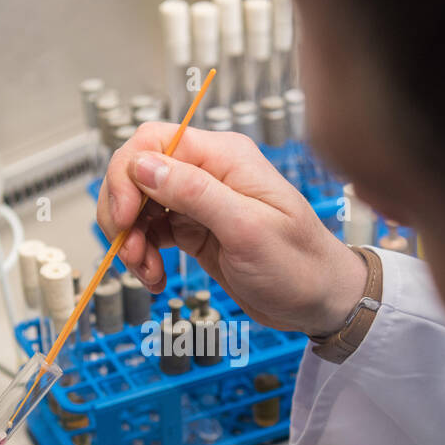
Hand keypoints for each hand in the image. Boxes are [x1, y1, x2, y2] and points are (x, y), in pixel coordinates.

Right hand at [97, 122, 368, 337]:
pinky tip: (154, 278)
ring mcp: (200, 202)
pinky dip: (144, 255)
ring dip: (131, 240)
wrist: (321, 302)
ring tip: (147, 273)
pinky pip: (152, 233)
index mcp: (224, 157)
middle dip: (123, 213)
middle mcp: (209, 173)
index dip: (127, 175)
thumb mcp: (248, 229)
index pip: (153, 141)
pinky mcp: (195, 230)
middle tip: (130, 253)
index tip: (125, 217)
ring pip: (140, 206)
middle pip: (138, 173)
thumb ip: (195, 193)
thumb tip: (144, 165)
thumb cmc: (300, 265)